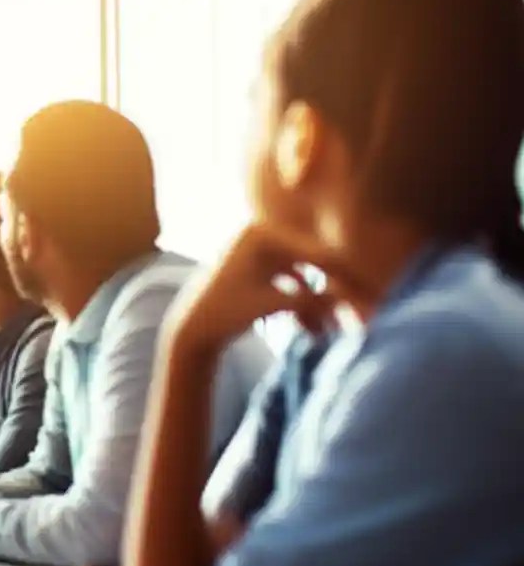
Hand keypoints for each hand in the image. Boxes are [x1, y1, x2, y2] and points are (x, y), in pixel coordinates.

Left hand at [171, 223, 355, 357]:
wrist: (189, 330)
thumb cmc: (224, 314)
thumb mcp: (273, 305)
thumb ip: (313, 299)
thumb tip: (351, 299)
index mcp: (263, 233)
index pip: (319, 255)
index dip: (350, 279)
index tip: (376, 296)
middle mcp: (262, 234)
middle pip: (315, 263)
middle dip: (338, 294)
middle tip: (365, 315)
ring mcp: (260, 250)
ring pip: (304, 277)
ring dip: (319, 305)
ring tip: (330, 332)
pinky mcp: (258, 268)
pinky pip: (290, 284)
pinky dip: (301, 305)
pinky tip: (311, 330)